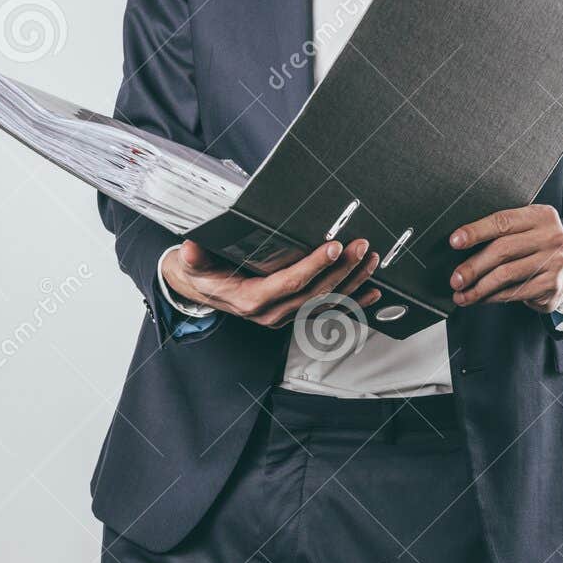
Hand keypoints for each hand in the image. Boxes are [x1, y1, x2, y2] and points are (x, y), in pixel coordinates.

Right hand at [161, 237, 380, 328]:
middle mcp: (273, 313)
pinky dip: (353, 300)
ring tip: (371, 261)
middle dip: (342, 270)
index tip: (333, 247)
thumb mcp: (193, 264)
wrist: (205, 291)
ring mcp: (287, 315)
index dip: (313, 266)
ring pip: (327, 301)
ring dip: (353, 282)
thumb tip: (189, 249)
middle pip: (316, 292)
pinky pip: (329, 309)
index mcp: (252, 300)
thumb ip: (193, 258)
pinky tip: (373, 291)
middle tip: (361, 247)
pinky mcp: (296, 313)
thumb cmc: (204, 274)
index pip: (290, 283)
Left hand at [448, 206, 562, 312]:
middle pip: (503, 250)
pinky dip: (493, 297)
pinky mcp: (552, 285)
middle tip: (455, 279)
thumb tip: (459, 243)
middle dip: (474, 267)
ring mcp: (554, 262)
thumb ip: (501, 230)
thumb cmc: (535, 246)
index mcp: (541, 215)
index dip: (476, 231)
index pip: (503, 221)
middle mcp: (551, 236)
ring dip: (479, 288)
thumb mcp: (525, 228)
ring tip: (462, 295)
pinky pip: (515, 292)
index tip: (455, 242)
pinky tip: (481, 298)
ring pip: (506, 275)